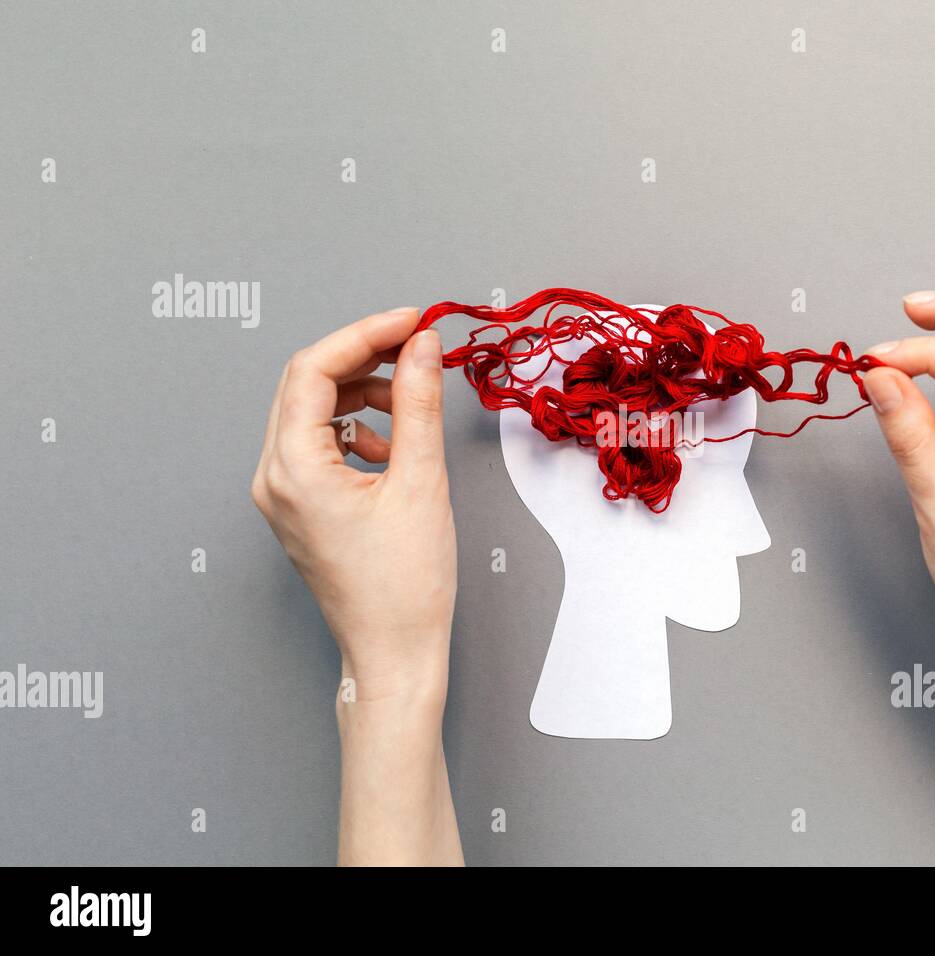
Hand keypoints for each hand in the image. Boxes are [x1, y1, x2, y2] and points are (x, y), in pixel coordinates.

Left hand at [251, 307, 456, 707]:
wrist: (393, 652)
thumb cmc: (405, 586)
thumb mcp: (421, 482)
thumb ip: (418, 404)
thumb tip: (422, 347)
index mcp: (292, 470)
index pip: (313, 370)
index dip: (365, 334)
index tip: (413, 322)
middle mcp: (273, 478)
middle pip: (305, 384)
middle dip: (363, 358)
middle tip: (416, 347)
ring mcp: (280, 494)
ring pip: (310, 412)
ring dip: (360, 392)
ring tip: (409, 404)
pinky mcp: (298, 506)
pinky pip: (316, 443)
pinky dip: (354, 428)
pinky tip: (390, 447)